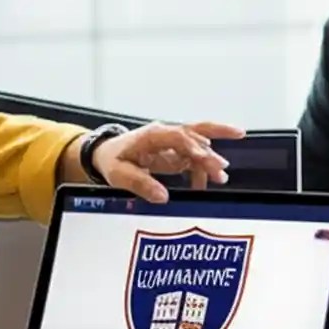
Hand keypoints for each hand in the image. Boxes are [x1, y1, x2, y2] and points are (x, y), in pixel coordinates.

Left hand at [92, 122, 245, 201]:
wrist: (106, 154)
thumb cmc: (112, 160)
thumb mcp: (118, 174)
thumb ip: (140, 183)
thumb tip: (162, 196)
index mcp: (151, 135)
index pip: (177, 136)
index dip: (193, 146)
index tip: (205, 159)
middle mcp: (165, 134)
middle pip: (195, 132)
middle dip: (210, 148)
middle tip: (222, 167)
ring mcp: (172, 142)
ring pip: (199, 142)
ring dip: (211, 158)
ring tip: (221, 177)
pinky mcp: (176, 152)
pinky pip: (194, 158)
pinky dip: (202, 170)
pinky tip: (206, 183)